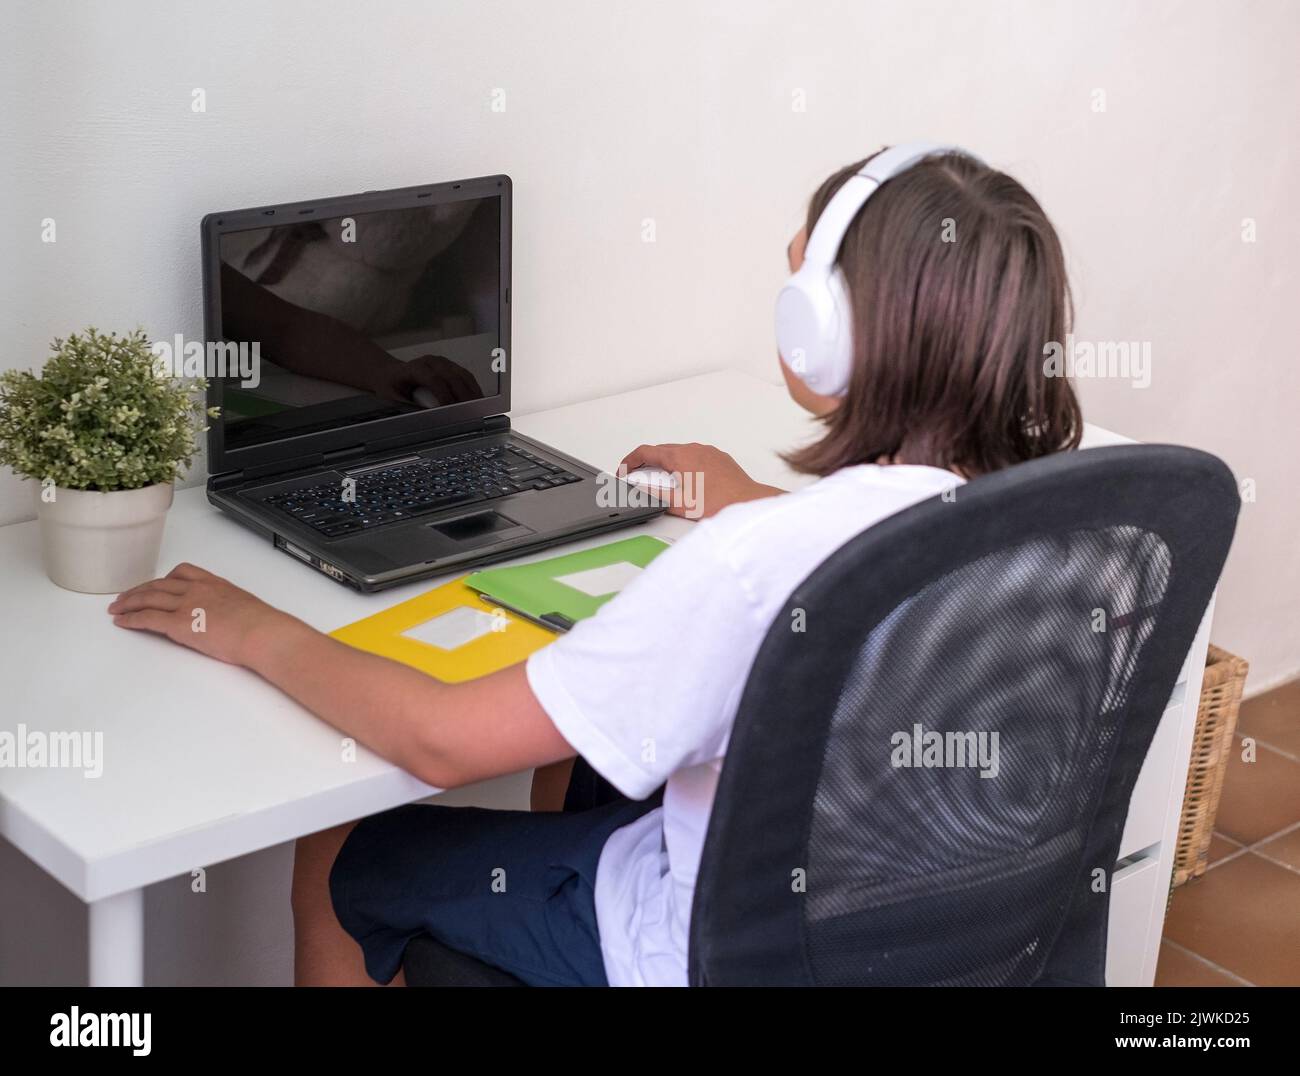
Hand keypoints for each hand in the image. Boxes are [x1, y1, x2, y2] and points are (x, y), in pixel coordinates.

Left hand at [107, 563, 302, 666]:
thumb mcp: (246, 608)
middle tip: (126, 597)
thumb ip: (231, 609)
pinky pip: (148, 618)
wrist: (262, 632)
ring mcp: (186, 605)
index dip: (164, 579)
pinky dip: (131, 618)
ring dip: (129, 602)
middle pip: (159, 584)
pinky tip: (122, 622)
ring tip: (117, 608)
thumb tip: (230, 620)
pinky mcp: (179, 624)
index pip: (183, 572)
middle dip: (140, 590)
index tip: (156, 584)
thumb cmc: (262, 625)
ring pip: (148, 597)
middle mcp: (197, 589)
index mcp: (215, 583)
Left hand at [371, 354, 483, 406]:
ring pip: (463, 376)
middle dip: (464, 397)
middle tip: (471, 414)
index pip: (434, 380)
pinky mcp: (451, 367)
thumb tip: (428, 419)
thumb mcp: (393, 400)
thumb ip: (409, 408)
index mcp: (414, 368)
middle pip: (453, 377)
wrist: (389, 373)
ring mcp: (443, 362)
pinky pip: (466, 377)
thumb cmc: (390, 386)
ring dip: (473, 393)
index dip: (444, 396)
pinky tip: (479, 401)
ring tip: (480, 410)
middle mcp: (430, 362)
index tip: (451, 411)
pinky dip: (474, 389)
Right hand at [618, 442, 782, 518]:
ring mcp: (708, 451)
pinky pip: (695, 455)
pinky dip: (684, 463)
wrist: (747, 502)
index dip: (630, 461)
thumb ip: (654, 494)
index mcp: (680, 457)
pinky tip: (685, 479)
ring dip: (666, 462)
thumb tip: (640, 489)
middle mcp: (694, 449)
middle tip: (637, 474)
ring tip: (660, 478)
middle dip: (646, 462)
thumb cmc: (719, 503)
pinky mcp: (719, 458)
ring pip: (679, 452)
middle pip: (662, 450)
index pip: (646, 452)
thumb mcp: (678, 503)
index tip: (624, 469)